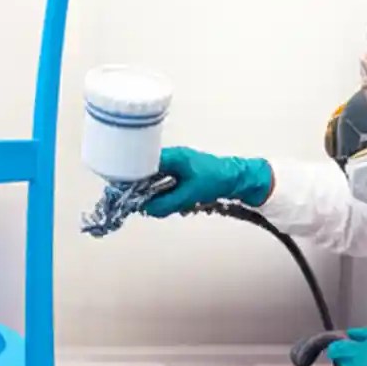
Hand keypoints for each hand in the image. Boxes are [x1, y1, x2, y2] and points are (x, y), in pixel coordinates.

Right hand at [142, 146, 273, 216]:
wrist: (239, 179)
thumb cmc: (219, 179)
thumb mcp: (189, 195)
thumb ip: (166, 204)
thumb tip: (147, 209)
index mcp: (174, 157)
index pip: (144, 162)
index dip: (134, 176)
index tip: (127, 190)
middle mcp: (173, 158)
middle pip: (148, 171)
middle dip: (144, 188)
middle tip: (140, 202)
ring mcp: (178, 165)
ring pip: (157, 179)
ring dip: (156, 193)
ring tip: (159, 205)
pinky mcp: (183, 174)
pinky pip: (167, 183)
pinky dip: (166, 194)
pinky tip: (173, 204)